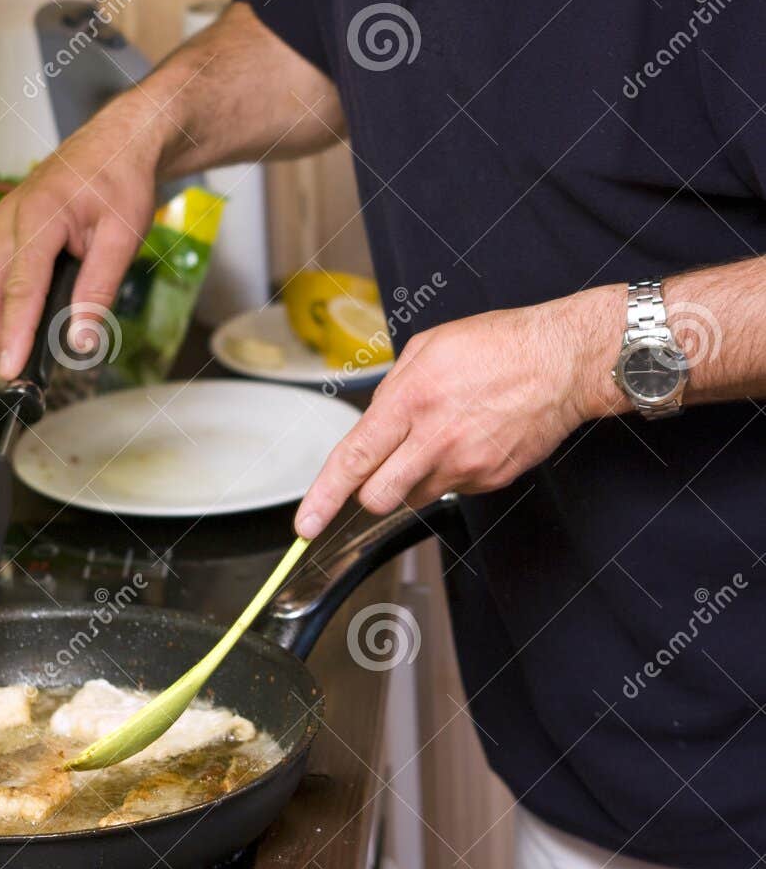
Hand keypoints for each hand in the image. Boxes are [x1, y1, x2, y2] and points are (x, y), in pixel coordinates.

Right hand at [0, 103, 159, 381]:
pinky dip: (5, 300)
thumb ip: (99, 289)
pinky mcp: (6, 227)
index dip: (14, 334)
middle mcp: (9, 217)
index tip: (11, 371)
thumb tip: (81, 340)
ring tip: (26, 351)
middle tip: (21, 370)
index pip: (20, 287)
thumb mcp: (123, 236)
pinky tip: (29, 318)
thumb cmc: (122, 179)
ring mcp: (3, 221)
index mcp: (40, 214)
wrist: (119, 140)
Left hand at [294, 289, 623, 537]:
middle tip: (379, 469)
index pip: (354, 459)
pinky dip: (450, 472)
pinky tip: (470, 438)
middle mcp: (435, 439)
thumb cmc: (499, 344)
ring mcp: (466, 465)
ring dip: (412, 478)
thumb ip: (394, 388)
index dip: (323, 497)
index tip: (306, 523)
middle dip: (369, 491)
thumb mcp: (429, 347)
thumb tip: (375, 421)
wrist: (563, 361)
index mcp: (411, 399)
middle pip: (379, 497)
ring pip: (415, 497)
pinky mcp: (491, 479)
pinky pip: (453, 489)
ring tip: (438, 438)